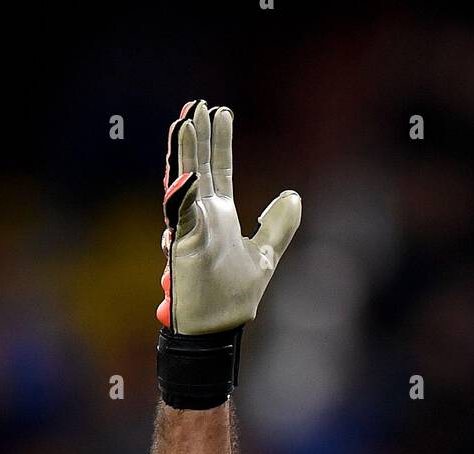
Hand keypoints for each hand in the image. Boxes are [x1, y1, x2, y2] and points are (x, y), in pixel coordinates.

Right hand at [157, 99, 300, 334]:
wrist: (218, 329)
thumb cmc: (232, 298)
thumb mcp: (265, 257)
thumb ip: (278, 227)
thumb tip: (293, 196)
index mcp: (219, 216)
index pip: (217, 169)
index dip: (219, 141)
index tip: (221, 112)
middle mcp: (200, 217)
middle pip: (197, 166)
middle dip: (197, 135)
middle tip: (197, 103)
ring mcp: (188, 228)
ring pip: (182, 183)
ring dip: (183, 154)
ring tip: (184, 122)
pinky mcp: (182, 245)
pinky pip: (180, 217)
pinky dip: (182, 197)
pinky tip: (186, 177)